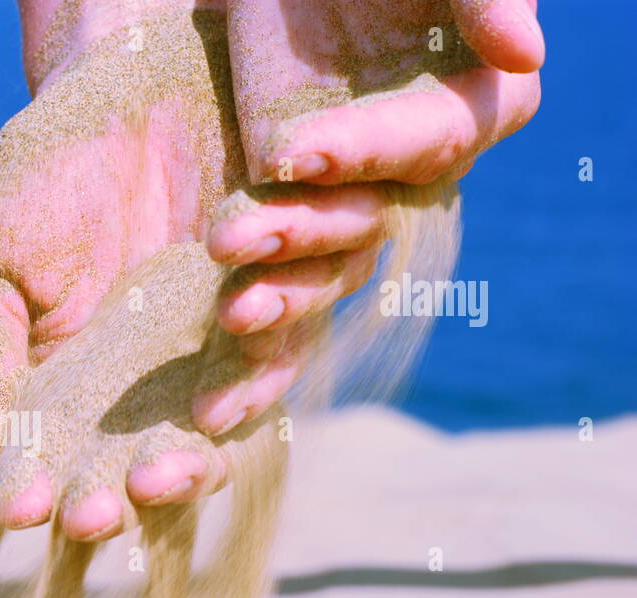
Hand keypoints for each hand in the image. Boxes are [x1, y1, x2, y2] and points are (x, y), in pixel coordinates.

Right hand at [0, 3, 245, 536]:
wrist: (132, 78)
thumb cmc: (45, 177)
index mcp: (71, 396)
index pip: (54, 466)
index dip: (39, 490)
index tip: (20, 507)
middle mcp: (152, 393)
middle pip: (140, 471)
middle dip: (119, 495)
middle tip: (99, 512)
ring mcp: (220, 354)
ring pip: (217, 429)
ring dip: (193, 456)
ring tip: (162, 468)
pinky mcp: (286, 300)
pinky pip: (284, 340)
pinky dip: (262, 353)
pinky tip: (228, 350)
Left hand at [192, 0, 542, 435]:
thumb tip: (525, 53)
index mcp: (461, 109)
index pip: (422, 143)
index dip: (366, 151)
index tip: (294, 153)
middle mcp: (405, 175)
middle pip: (364, 223)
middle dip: (302, 236)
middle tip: (233, 242)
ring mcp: (342, 209)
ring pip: (322, 271)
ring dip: (279, 297)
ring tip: (231, 313)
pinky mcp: (286, 230)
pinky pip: (277, 295)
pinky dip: (252, 349)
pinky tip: (218, 400)